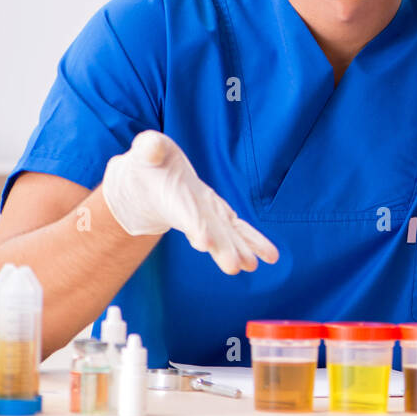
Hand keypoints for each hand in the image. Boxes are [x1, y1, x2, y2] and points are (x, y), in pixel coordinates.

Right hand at [101, 130, 279, 274]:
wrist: (148, 184)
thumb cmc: (147, 165)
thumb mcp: (146, 151)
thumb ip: (149, 149)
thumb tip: (152, 149)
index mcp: (175, 201)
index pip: (186, 216)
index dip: (195, 227)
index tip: (204, 243)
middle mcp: (193, 215)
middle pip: (210, 235)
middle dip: (222, 250)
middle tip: (233, 267)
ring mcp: (208, 217)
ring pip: (227, 237)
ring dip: (241, 251)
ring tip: (253, 264)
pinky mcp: (220, 215)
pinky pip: (240, 230)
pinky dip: (253, 241)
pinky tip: (270, 256)